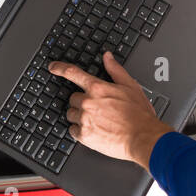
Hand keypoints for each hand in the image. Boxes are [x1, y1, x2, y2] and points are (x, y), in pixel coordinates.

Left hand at [47, 52, 172, 169]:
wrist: (143, 138)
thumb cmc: (139, 115)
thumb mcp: (130, 86)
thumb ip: (115, 70)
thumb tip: (107, 57)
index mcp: (97, 88)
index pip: (73, 73)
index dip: (60, 68)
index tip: (53, 67)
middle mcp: (88, 103)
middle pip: (72, 98)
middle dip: (82, 101)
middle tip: (97, 108)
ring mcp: (85, 120)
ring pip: (71, 114)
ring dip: (79, 116)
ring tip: (97, 120)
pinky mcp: (84, 136)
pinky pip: (73, 131)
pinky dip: (80, 131)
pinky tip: (94, 131)